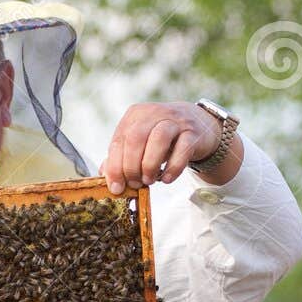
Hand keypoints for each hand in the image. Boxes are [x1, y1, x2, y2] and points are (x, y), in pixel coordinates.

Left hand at [101, 101, 227, 193]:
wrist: (197, 124)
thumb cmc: (161, 138)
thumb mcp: (139, 143)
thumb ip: (121, 157)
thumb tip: (105, 177)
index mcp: (135, 115)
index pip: (118, 141)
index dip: (115, 167)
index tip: (116, 188)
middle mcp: (154, 113)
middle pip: (136, 138)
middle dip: (131, 167)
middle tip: (135, 184)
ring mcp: (175, 120)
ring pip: (158, 139)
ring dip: (150, 165)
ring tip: (149, 180)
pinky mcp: (192, 132)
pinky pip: (182, 149)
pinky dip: (173, 167)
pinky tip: (167, 179)